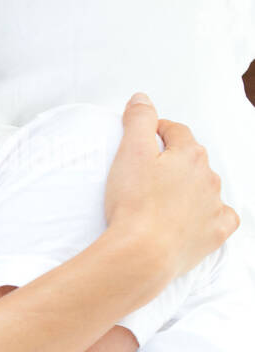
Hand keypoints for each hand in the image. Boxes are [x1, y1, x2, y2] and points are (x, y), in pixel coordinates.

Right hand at [103, 93, 238, 278]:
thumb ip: (138, 120)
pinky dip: (210, 215)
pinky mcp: (216, 232)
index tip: (144, 137)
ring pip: (207, 187)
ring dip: (189, 187)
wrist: (143, 253)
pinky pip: (222, 217)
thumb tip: (142, 98)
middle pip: (193, 159)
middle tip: (149, 172)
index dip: (158, 131)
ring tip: (164, 199)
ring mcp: (214, 205)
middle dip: (174, 161)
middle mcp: (209, 176)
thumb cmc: (134, 203)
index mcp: (189, 154)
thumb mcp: (129, 153)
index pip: (176, 132)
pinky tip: (195, 219)